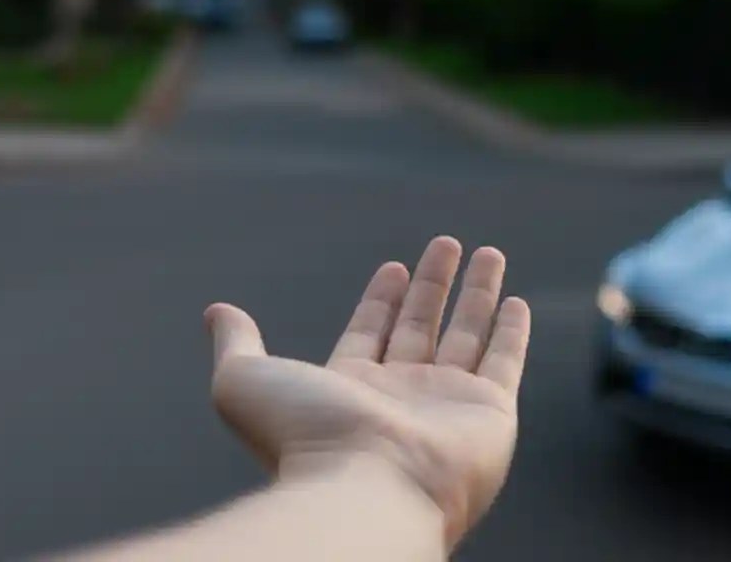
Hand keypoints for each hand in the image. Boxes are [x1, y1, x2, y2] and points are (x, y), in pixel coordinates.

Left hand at [205, 237, 530, 548]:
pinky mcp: (490, 413)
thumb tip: (216, 312)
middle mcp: (401, 398)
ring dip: (477, 294)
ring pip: (467, 337)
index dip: (381, 300)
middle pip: (420, 329)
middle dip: (432, 286)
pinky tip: (514, 301)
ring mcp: (448, 406)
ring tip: (488, 252)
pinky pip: (504, 363)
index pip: (370, 334)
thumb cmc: (303, 439)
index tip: (394, 266)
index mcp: (349, 391)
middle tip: (444, 244)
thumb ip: (237, 343)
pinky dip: (511, 332)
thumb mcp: (245, 381)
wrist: (365, 488)